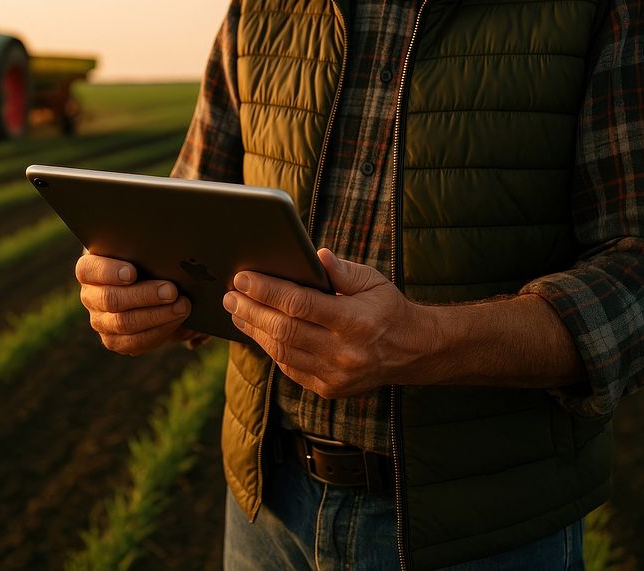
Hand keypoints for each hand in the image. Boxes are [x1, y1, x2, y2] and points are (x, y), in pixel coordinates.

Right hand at [75, 253, 195, 354]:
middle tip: (172, 291)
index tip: (132, 273)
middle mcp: (90, 297)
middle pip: (111, 299)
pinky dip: (158, 332)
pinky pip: (134, 342)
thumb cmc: (141, 259)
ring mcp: (100, 321)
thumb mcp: (136, 250)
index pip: (89, 270)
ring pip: (124, 323)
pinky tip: (176, 320)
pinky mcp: (114, 340)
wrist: (145, 282)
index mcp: (88, 270)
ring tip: (182, 306)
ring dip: (157, 316)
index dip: (110, 272)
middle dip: (144, 295)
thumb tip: (162, 252)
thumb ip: (141, 249)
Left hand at [222, 248, 432, 398]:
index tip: (242, 278)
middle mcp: (344, 353)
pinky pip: (290, 368)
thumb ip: (342, 271)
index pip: (300, 304)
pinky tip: (258, 331)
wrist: (413, 352)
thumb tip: (315, 255)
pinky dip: (271, 348)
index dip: (267, 290)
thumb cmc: (388, 309)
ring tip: (237, 311)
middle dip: (251, 310)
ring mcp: (335, 375)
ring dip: (255, 330)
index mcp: (355, 321)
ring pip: (282, 351)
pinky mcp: (328, 389)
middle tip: (230, 295)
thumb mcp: (372, 282)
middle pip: (284, 330)